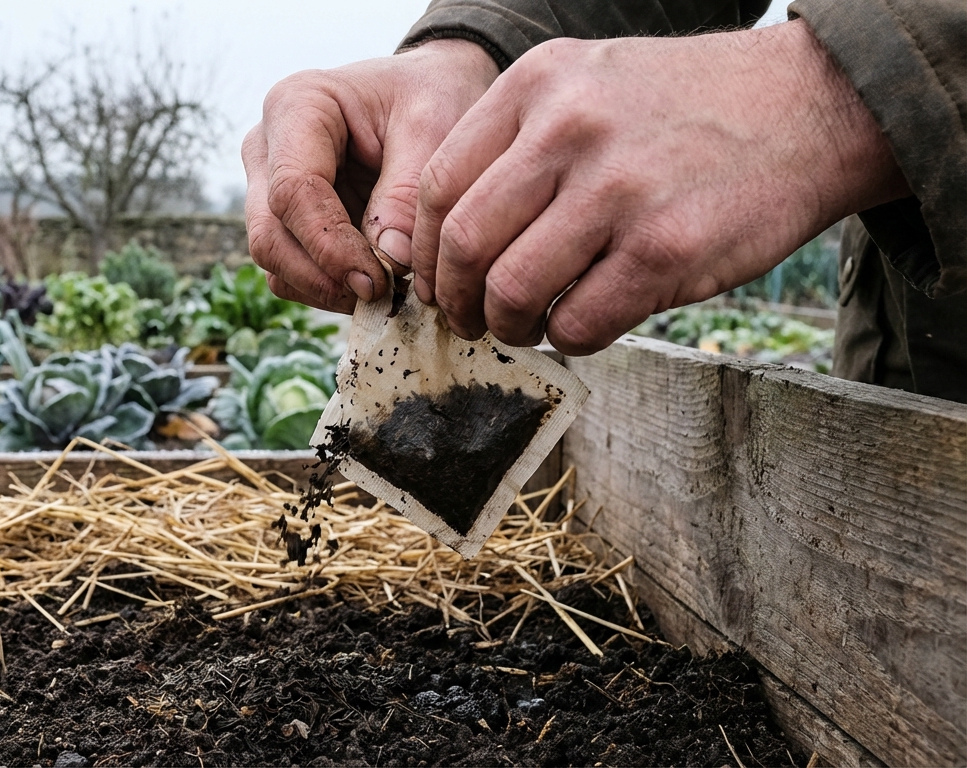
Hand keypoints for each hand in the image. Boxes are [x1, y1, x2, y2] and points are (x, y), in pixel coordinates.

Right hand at [243, 39, 497, 312]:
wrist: (430, 90)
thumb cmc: (432, 95)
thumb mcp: (434, 128)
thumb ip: (408, 193)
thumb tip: (390, 260)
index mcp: (295, 106)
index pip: (292, 192)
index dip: (330, 246)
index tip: (379, 280)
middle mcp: (267, 148)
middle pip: (269, 234)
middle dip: (323, 277)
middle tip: (383, 297)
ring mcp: (267, 187)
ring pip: (274, 261)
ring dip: (326, 289)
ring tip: (387, 293)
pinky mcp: (285, 220)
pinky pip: (291, 271)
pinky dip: (329, 289)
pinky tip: (375, 284)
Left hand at [411, 20, 909, 353]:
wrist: (807, 107)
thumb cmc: (682, 108)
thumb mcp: (585, 84)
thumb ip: (511, 144)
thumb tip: (436, 238)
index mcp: (536, 85)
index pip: (437, 185)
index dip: (423, 251)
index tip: (435, 280)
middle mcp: (569, 128)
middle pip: (464, 242)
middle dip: (455, 299)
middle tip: (468, 318)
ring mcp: (618, 189)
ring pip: (513, 289)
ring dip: (507, 325)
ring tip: (523, 326)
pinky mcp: (666, 249)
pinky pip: (580, 321)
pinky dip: (568, 339)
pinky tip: (579, 326)